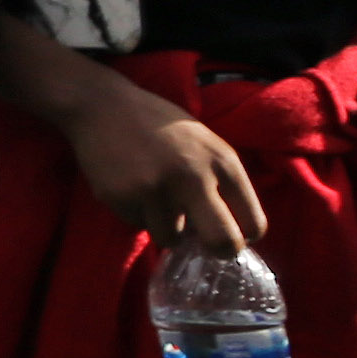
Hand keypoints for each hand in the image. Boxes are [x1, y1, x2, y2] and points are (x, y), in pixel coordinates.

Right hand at [56, 82, 265, 252]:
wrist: (103, 106)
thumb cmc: (161, 126)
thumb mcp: (205, 143)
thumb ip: (221, 182)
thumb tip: (229, 231)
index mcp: (223, 162)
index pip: (253, 223)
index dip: (242, 236)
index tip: (227, 232)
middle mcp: (194, 177)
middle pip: (223, 243)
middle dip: (216, 251)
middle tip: (203, 245)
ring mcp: (156, 189)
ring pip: (173, 239)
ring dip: (165, 227)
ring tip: (155, 200)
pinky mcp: (123, 198)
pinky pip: (140, 225)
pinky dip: (138, 214)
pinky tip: (131, 188)